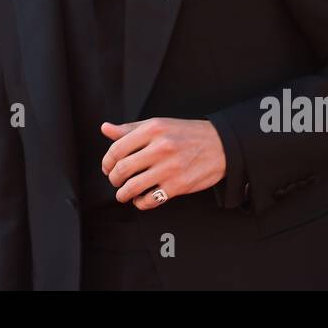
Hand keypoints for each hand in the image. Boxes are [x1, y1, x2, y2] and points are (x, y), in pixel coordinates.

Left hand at [100, 117, 225, 209]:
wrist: (221, 145)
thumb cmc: (188, 134)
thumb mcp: (159, 124)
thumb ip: (130, 129)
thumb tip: (106, 129)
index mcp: (153, 129)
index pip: (117, 148)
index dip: (107, 161)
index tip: (108, 167)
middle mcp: (160, 147)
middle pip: (122, 169)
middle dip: (113, 178)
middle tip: (115, 180)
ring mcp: (169, 168)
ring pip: (132, 187)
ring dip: (122, 194)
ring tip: (124, 193)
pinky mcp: (178, 185)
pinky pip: (150, 200)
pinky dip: (140, 203)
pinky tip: (141, 199)